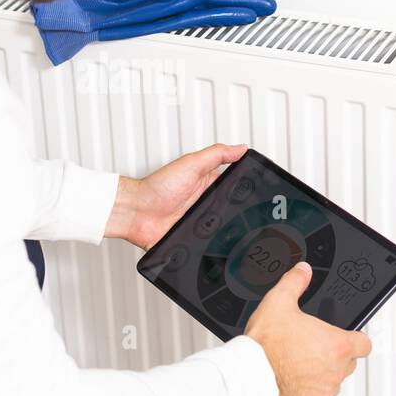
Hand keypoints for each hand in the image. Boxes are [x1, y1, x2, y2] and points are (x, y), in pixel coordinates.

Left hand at [104, 143, 248, 250]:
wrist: (136, 212)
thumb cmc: (157, 187)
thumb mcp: (191, 164)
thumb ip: (217, 154)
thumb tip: (241, 148)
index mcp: (207, 185)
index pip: (234, 187)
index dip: (246, 190)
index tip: (259, 192)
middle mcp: (204, 204)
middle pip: (230, 212)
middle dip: (238, 216)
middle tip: (244, 217)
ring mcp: (198, 223)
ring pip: (222, 231)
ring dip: (225, 233)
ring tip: (225, 231)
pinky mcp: (191, 240)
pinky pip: (206, 247)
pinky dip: (211, 248)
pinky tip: (212, 245)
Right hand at [243, 262, 372, 395]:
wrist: (248, 376)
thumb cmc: (265, 344)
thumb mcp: (279, 302)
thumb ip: (295, 283)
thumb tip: (303, 271)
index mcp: (337, 344)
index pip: (364, 343)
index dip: (355, 338)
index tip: (345, 337)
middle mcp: (336, 371)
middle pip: (347, 362)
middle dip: (333, 355)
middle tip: (311, 348)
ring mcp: (325, 392)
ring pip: (332, 381)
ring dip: (320, 374)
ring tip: (297, 364)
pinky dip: (306, 392)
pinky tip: (290, 381)